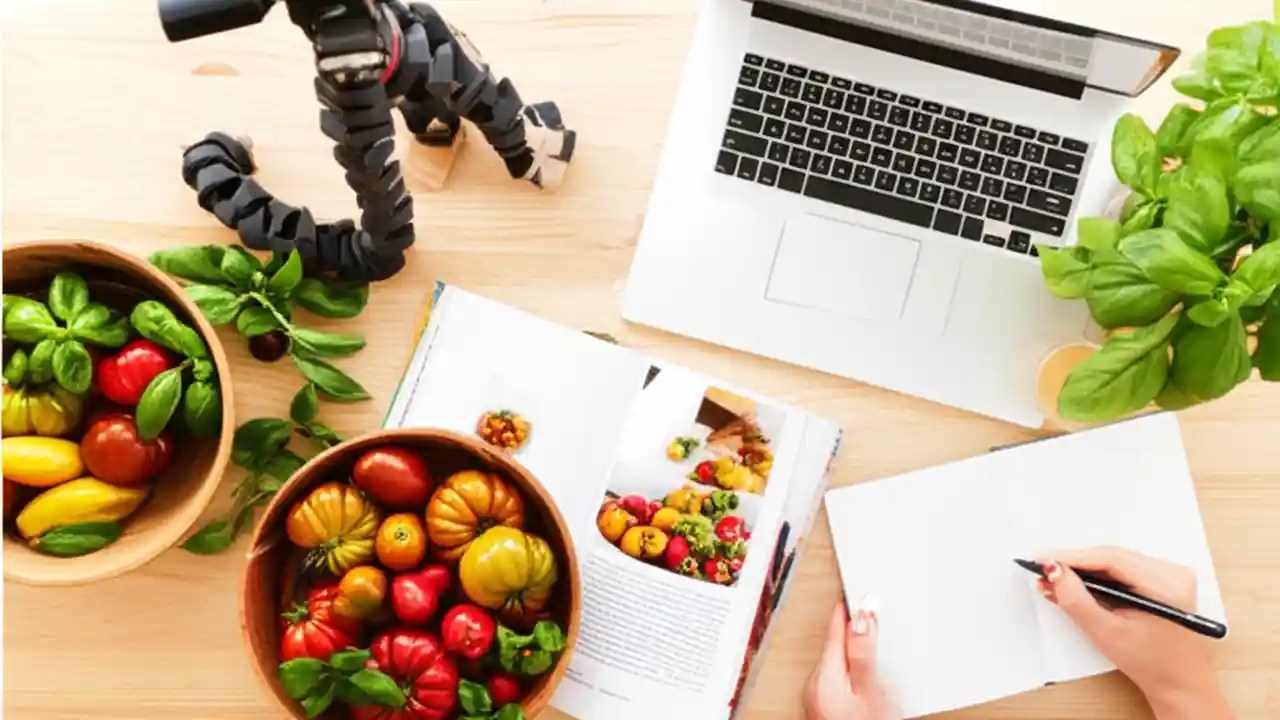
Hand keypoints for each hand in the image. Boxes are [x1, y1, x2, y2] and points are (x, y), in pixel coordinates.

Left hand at [803, 600, 898, 719]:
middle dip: (852, 629)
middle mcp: (814, 683)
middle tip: (867, 610)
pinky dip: (850, 670)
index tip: (857, 593)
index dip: (848, 609)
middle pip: (835, 644)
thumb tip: (861, 621)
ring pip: (837, 662)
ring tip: (871, 641)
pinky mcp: (822, 707)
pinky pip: (836, 678)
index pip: (835, 630)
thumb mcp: (869, 692)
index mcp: (824, 674)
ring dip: (853, 651)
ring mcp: (816, 696)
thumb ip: (864, 656)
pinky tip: (863, 674)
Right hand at [1038, 547, 1231, 719]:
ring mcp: (1170, 575)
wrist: (1176, 681)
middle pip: (1112, 557)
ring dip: (1085, 569)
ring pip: (1115, 561)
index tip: (1044, 561)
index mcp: (1166, 585)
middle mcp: (1172, 574)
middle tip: (1045, 571)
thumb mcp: (1106, 633)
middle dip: (1076, 564)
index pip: (1111, 559)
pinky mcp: (1162, 579)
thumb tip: (1055, 572)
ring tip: (1058, 579)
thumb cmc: (1150, 663)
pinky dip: (1099, 574)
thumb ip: (1077, 600)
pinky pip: (1124, 568)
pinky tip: (1079, 582)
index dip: (1073, 558)